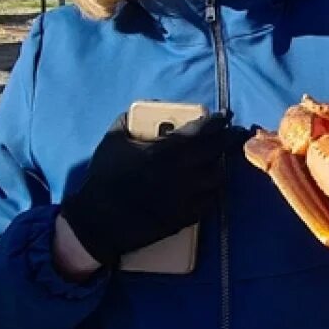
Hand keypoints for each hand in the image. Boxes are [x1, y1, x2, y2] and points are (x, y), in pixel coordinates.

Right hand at [59, 112, 251, 267]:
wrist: (97, 222)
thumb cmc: (103, 178)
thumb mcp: (113, 140)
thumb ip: (132, 119)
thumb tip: (153, 106)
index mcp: (165, 150)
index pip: (203, 130)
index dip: (218, 121)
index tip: (225, 116)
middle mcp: (181, 172)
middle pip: (217, 151)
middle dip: (228, 139)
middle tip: (232, 133)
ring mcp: (185, 197)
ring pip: (218, 177)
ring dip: (220, 165)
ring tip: (218, 160)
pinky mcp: (185, 217)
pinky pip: (210, 201)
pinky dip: (212, 190)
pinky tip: (208, 185)